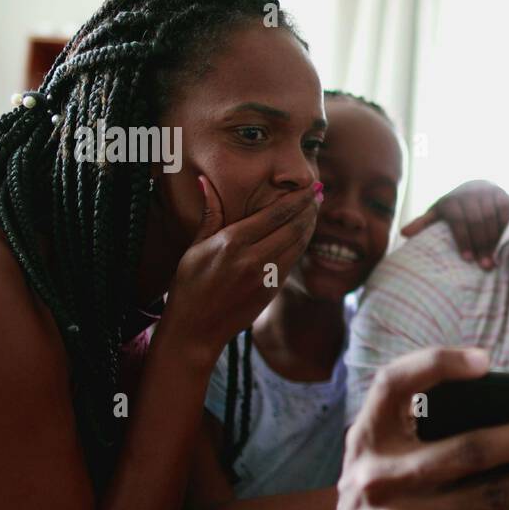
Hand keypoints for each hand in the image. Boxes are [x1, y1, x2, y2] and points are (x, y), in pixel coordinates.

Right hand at [161, 175, 318, 365]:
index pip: (275, 214)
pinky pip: (292, 262)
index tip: (310, 186)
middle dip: (309, 208)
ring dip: (310, 225)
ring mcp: (265, 277)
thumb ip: (210, 213)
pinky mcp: (272, 291)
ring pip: (297, 245)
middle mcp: (253, 259)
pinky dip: (301, 245)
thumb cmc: (189, 285)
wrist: (195, 329)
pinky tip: (303, 234)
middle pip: (293, 227)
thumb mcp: (195, 247)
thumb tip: (204, 181)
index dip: (297, 199)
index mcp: (233, 243)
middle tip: (319, 191)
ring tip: (315, 209)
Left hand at [401, 180, 508, 268]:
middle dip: (481, 245)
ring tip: (494, 260)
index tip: (467, 259)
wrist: (474, 187)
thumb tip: (403, 233)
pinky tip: (504, 244)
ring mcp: (486, 192)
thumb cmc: (453, 208)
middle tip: (484, 266)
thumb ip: (423, 223)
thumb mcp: (437, 214)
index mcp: (450, 200)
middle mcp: (468, 193)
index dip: (463, 240)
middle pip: (477, 222)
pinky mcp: (501, 194)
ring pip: (491, 219)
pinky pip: (505, 213)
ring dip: (494, 241)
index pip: (458, 221)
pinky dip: (505, 229)